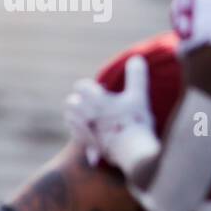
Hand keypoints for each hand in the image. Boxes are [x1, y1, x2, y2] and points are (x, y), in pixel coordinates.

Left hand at [64, 54, 158, 175]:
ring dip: (77, 114)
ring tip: (90, 116)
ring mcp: (83, 130)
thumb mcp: (140, 96)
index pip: (80, 86)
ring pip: (70, 117)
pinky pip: (75, 134)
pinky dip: (80, 131)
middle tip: (95, 103)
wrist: (134, 153)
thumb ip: (136, 76)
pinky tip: (90, 132)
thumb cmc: (136, 122)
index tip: (101, 90)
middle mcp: (84, 113)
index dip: (89, 87)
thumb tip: (136, 57)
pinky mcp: (85, 144)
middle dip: (80, 100)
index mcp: (95, 99)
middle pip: (71, 101)